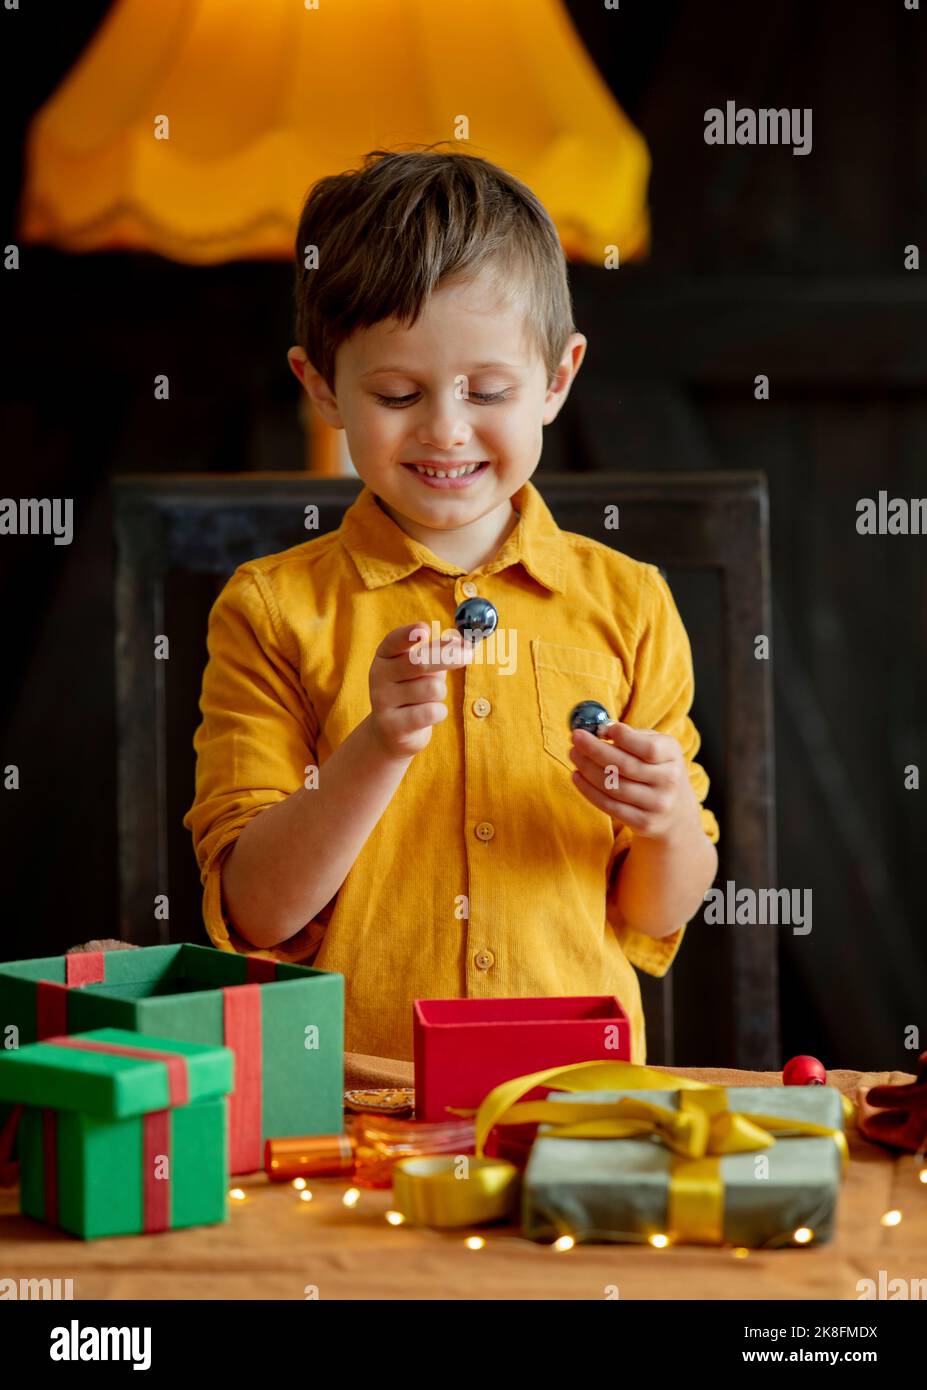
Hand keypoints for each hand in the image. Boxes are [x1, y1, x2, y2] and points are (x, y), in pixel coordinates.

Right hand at [367, 622, 472, 759]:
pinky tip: (428, 715)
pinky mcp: (393, 725)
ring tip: (429, 699)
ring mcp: (383, 701)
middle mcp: (379, 676)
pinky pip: (432, 712)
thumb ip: (441, 651)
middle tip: (468, 654)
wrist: (391, 731)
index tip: (425, 630)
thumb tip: (464, 642)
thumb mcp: (424, 668)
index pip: (394, 641)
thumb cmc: (413, 690)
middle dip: (448, 657)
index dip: (408, 634)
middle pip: (419, 662)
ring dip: (440, 692)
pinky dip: (439, 712)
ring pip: (432, 688)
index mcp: (385, 656)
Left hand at [568, 720, 698, 840]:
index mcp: (673, 757)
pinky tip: (577, 776)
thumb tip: (600, 730)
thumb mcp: (657, 748)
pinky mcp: (643, 822)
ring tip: (574, 754)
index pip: (648, 748)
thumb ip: (633, 736)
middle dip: (595, 750)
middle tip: (576, 738)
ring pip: (613, 786)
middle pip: (625, 766)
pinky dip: (588, 790)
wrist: (676, 812)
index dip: (624, 737)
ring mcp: (657, 804)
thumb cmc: (658, 770)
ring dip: (587, 768)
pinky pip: (609, 806)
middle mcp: (669, 782)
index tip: (601, 729)